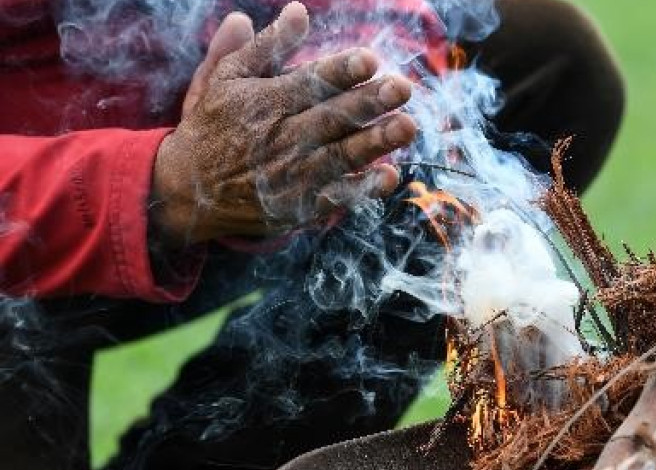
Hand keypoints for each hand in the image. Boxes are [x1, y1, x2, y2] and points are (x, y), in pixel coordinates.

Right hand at [151, 2, 417, 245]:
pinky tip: (389, 176)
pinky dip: (362, 189)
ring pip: (340, 155)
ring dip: (375, 142)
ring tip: (408, 127)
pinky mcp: (300, 204)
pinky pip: (336, 197)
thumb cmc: (213, 125)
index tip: (370, 59)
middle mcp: (282, 137)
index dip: (340, 71)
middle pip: (332, 117)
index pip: (310, 82)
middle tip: (403, 88)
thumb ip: (266, 46)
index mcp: (266, 101)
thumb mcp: (226, 78)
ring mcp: (293, 174)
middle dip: (368, 103)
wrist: (187, 189)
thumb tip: (300, 10)